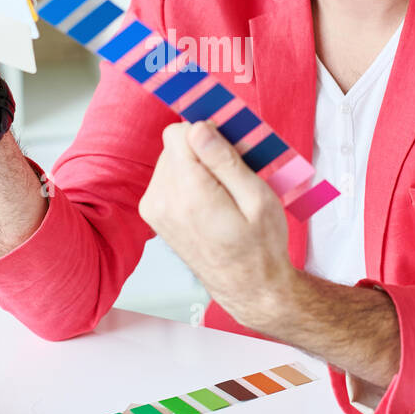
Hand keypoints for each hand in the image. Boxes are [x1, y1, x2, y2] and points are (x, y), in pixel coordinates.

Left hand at [137, 120, 296, 331]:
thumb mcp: (257, 199)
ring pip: (170, 158)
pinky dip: (188, 179)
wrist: (247, 286)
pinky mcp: (153, 212)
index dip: (207, 134)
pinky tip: (209, 200)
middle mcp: (162, 200)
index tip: (229, 150)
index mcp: (190, 195)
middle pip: (175, 144)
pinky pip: (167, 175)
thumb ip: (224, 160)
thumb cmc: (261, 245)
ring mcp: (154, 209)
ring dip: (196, 166)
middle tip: (232, 176)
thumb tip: (197, 127)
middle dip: (203, 151)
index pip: (179, 133)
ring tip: (222, 193)